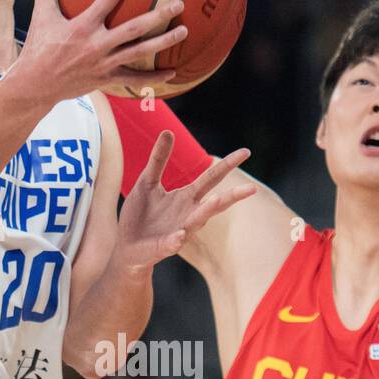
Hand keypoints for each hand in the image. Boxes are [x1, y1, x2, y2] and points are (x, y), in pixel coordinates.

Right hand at [18, 0, 187, 105]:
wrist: (36, 84)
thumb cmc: (38, 46)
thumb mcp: (40, 13)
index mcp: (82, 25)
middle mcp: (96, 45)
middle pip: (134, 28)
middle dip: (158, 16)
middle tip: (179, 4)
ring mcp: (104, 64)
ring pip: (139, 52)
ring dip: (163, 43)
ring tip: (184, 32)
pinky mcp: (106, 79)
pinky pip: (134, 79)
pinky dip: (153, 78)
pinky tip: (172, 72)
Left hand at [117, 132, 253, 269]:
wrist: (126, 245)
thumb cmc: (140, 214)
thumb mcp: (147, 182)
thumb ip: (158, 160)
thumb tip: (169, 132)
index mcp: (186, 197)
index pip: (212, 178)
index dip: (228, 165)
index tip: (246, 152)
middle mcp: (189, 214)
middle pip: (216, 202)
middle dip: (233, 195)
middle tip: (252, 188)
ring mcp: (180, 231)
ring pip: (199, 221)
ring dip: (208, 212)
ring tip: (219, 200)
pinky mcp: (165, 247)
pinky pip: (173, 243)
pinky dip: (177, 239)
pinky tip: (179, 235)